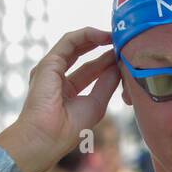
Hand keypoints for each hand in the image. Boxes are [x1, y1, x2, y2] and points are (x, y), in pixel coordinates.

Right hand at [2, 27, 120, 165]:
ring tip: (115, 35)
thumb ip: (106, 84)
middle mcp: (56, 78)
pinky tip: (103, 35)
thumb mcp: (96, 104)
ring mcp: (51, 69)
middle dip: (101, 46)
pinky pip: (69, 41)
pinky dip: (86, 35)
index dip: (106, 62)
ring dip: (95, 37)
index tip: (123, 56)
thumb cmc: (69, 129)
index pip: (89, 70)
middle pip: (82, 55)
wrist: (48, 136)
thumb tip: (118, 67)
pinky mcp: (49, 62)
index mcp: (66, 91)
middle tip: (121, 41)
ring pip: (75, 44)